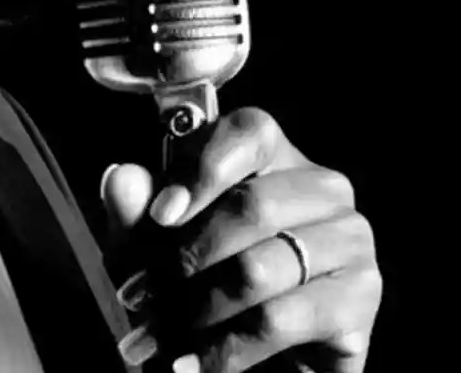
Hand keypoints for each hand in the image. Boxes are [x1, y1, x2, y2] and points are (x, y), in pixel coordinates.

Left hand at [101, 108, 382, 371]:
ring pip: (260, 269)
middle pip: (254, 205)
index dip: (202, 171)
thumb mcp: (146, 250)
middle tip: (139, 295)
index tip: (159, 216)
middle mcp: (322, 190)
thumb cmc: (188, 288)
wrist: (230, 360)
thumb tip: (122, 178)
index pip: (250, 132)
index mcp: (271, 158)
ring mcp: (351, 243)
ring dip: (196, 309)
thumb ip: (132, 213)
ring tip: (160, 334)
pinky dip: (225, 349)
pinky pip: (280, 321)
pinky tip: (194, 365)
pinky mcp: (359, 302)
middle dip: (183, 259)